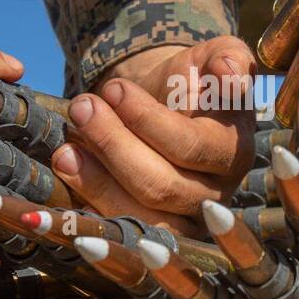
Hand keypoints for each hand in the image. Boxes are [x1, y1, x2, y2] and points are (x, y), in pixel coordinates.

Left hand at [50, 36, 256, 232]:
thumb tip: (229, 73)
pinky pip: (121, 237)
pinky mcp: (152, 241)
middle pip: (161, 185)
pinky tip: (69, 185)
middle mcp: (215, 196)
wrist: (166, 110)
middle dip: (113, 144)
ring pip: (140, 217)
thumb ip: (228, 57)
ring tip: (64, 149)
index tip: (113, 87)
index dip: (146, 119)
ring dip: (96, 183)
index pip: (189, 146)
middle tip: (81, 108)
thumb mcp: (212, 58)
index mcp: (234, 152)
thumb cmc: (190, 83)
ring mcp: (184, 223)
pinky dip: (91, 214)